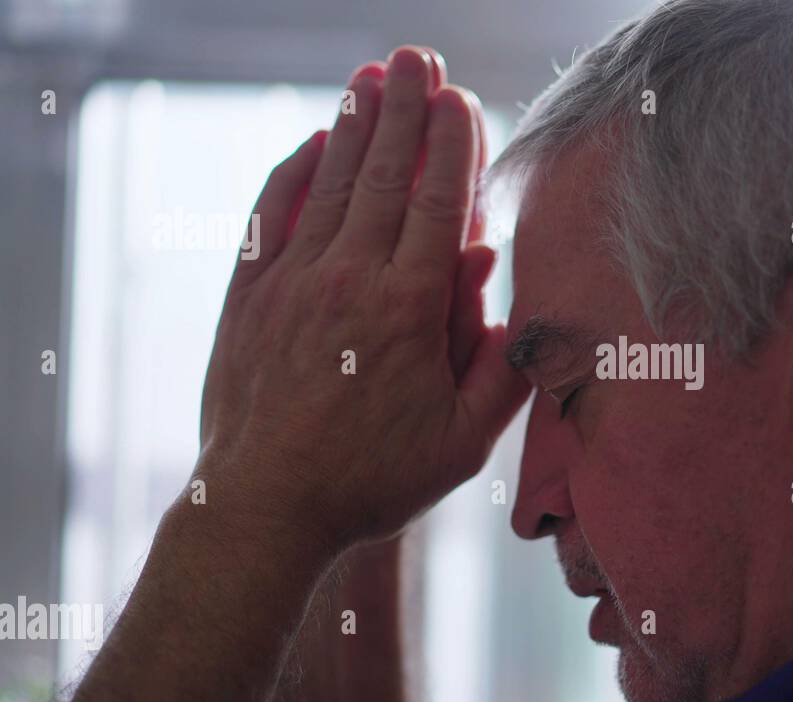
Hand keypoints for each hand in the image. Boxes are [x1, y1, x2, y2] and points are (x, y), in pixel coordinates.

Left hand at [196, 46, 528, 552]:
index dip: (454, 144)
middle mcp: (349, 279)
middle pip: (385, 174)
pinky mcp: (250, 298)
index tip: (462, 98)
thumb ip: (496, 362)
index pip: (439, 203)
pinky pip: (274, 216)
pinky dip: (295, 173)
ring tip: (373, 74)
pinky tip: (314, 142)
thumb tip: (497, 281)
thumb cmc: (374, 481)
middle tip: (418, 56)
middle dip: (406, 108)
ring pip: (332, 183)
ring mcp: (293, 282)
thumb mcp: (463, 440)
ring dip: (356, 124)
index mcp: (409, 309)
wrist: (265, 509)